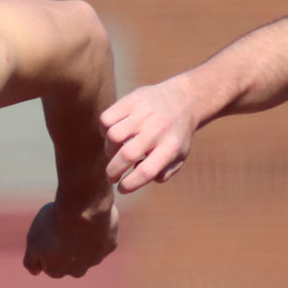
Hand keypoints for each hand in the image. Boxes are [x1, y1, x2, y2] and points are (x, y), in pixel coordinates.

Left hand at [23, 196, 118, 277]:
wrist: (83, 206)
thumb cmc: (54, 221)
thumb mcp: (33, 240)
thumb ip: (31, 261)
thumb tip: (36, 272)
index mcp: (56, 271)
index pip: (49, 263)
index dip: (48, 246)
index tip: (49, 232)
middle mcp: (77, 271)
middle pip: (70, 261)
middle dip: (67, 248)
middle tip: (64, 227)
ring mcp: (95, 259)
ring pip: (87, 251)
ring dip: (83, 240)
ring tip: (79, 220)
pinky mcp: (110, 246)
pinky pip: (102, 240)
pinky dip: (98, 231)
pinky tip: (94, 218)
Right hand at [101, 78, 197, 193]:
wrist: (184, 99)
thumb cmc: (176, 135)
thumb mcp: (179, 157)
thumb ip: (164, 173)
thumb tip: (141, 176)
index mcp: (171, 147)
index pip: (146, 171)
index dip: (130, 184)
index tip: (122, 188)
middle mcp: (157, 129)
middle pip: (127, 155)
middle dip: (113, 171)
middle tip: (112, 177)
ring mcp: (144, 113)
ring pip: (113, 135)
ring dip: (109, 150)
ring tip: (114, 153)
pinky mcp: (132, 100)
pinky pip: (107, 119)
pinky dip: (104, 130)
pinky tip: (112, 134)